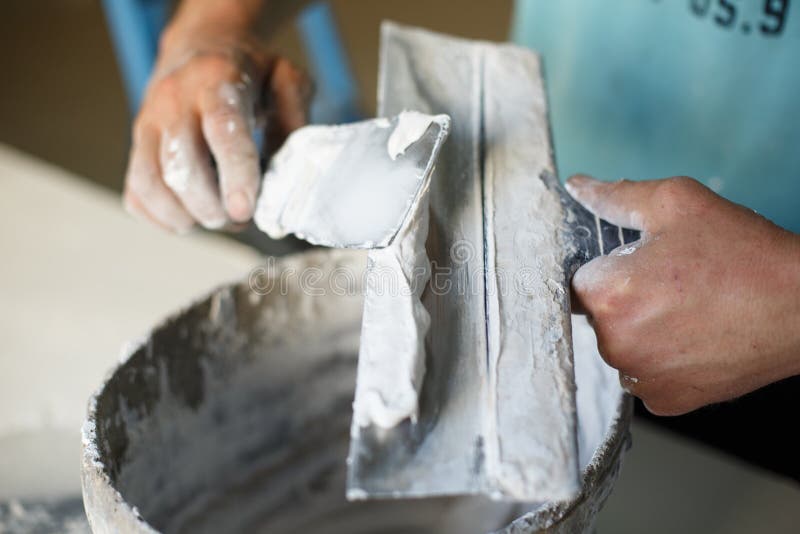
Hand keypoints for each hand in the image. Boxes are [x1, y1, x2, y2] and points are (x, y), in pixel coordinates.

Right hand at [123, 27, 308, 232]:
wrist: (203, 48)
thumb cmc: (250, 73)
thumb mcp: (286, 80)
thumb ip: (294, 122)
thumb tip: (289, 175)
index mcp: (217, 80)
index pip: (222, 130)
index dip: (235, 175)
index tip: (245, 210)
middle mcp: (174, 100)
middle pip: (180, 167)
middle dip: (212, 207)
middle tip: (239, 218)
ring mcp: (148, 123)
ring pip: (151, 183)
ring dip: (188, 217)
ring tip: (219, 218)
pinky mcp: (136, 145)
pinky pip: (136, 193)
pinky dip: (163, 217)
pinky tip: (192, 217)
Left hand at [567, 175, 799, 414]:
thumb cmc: (743, 253)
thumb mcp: (676, 203)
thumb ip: (615, 196)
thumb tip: (577, 187)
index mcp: (607, 296)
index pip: (578, 278)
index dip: (610, 266)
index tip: (642, 264)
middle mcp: (614, 345)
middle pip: (597, 315)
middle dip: (624, 297)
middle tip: (673, 283)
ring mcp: (641, 378)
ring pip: (621, 346)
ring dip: (641, 330)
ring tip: (688, 310)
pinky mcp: (667, 401)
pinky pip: (646, 374)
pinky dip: (662, 358)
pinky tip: (694, 338)